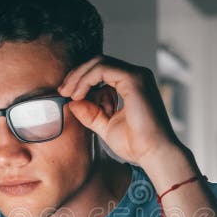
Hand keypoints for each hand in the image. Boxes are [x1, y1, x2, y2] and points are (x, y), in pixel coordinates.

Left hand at [58, 55, 183, 165]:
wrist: (154, 154)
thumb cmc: (136, 144)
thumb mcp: (106, 127)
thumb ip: (90, 114)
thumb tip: (72, 103)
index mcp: (132, 84)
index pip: (101, 70)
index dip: (80, 78)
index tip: (66, 94)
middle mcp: (136, 76)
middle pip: (98, 62)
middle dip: (76, 75)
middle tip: (63, 91)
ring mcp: (137, 76)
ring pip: (99, 62)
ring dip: (79, 76)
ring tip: (68, 94)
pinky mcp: (134, 79)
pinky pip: (102, 69)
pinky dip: (86, 79)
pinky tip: (78, 95)